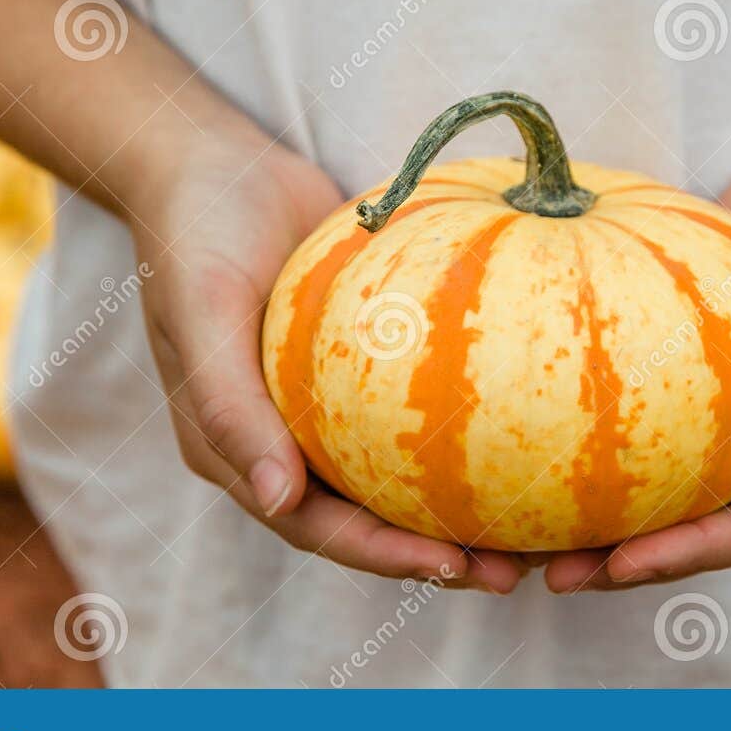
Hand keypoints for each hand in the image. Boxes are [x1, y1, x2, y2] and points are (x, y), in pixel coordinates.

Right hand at [127, 126, 526, 591]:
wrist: (208, 161)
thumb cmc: (194, 233)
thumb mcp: (198, 310)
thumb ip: (228, 407)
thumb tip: (278, 502)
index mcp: (237, 449)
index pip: (317, 526)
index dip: (383, 558)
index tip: (454, 569)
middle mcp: (285, 437)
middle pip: (370, 514)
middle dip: (438, 549)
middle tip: (516, 568)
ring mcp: (324, 399)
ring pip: (399, 467)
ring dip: (461, 499)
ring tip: (537, 521)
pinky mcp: (359, 358)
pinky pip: (414, 398)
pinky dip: (464, 415)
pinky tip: (528, 416)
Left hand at [546, 145, 730, 590]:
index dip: (687, 556)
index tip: (617, 568)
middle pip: (701, 525)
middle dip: (630, 557)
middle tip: (555, 573)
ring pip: (667, 482)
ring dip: (605, 513)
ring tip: (530, 535)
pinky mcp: (703, 380)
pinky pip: (647, 414)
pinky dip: (599, 434)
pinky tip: (535, 437)